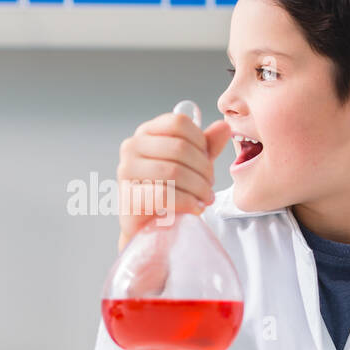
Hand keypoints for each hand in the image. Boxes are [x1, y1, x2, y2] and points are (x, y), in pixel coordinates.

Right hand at [116, 113, 231, 251]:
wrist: (150, 226)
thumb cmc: (170, 190)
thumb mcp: (192, 164)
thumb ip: (207, 145)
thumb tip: (223, 127)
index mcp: (147, 132)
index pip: (179, 122)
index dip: (201, 141)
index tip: (208, 160)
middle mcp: (132, 147)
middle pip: (179, 147)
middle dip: (203, 169)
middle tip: (210, 186)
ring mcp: (126, 171)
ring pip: (174, 171)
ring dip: (198, 187)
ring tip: (205, 198)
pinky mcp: (128, 196)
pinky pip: (164, 195)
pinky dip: (186, 202)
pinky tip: (195, 208)